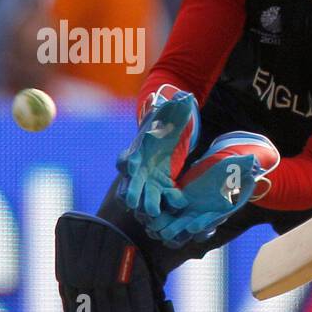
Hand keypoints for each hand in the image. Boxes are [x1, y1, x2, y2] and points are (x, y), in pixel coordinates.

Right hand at [116, 86, 199, 220]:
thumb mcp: (171, 112)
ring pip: (144, 195)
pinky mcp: (161, 186)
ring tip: (153, 214)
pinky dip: (168, 202)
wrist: (167, 132)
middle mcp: (137, 167)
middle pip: (131, 182)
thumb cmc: (165, 121)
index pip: (125, 157)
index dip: (125, 162)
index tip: (127, 166)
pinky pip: (163, 197)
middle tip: (133, 203)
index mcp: (136, 149)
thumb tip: (185, 97)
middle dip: (132, 192)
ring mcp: (148, 179)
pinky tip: (177, 207)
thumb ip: (176, 106)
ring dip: (147, 204)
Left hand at [144, 131, 278, 246]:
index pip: (213, 220)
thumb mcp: (237, 166)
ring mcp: (192, 212)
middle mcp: (206, 214)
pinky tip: (149, 218)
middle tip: (167, 232)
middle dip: (179, 231)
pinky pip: (168, 217)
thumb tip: (254, 161)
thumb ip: (245, 165)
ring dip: (166, 229)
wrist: (221, 173)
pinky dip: (160, 219)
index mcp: (221, 208)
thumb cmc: (232, 170)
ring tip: (155, 228)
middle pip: (191, 229)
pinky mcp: (180, 206)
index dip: (204, 224)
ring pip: (178, 227)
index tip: (194, 227)